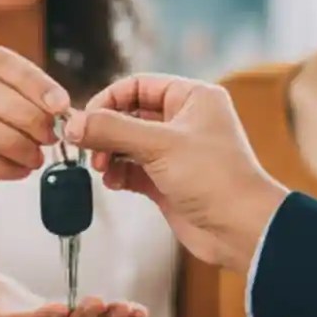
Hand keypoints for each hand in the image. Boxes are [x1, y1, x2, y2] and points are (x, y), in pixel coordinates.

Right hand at [64, 74, 289, 272]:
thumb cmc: (217, 179)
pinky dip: (119, 174)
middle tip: (87, 147)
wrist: (241, 230)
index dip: (109, 100)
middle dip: (106, 131)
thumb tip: (74, 123)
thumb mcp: (159, 146)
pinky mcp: (168, 181)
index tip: (86, 119)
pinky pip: (133, 170)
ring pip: (128, 144)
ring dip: (109, 154)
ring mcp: (176, 153)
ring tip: (101, 168)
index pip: (138, 86)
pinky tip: (113, 182)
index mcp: (192, 98)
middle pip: (129, 115)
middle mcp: (184, 121)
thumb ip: (113, 130)